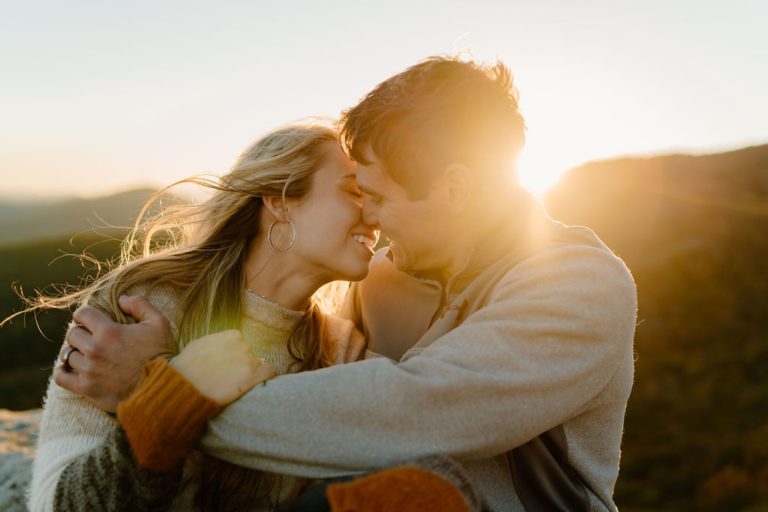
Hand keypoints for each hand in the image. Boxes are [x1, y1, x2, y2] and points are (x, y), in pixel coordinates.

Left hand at [54, 295, 175, 411]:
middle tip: (91, 337)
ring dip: (75, 352)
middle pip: (72, 334)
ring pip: (67, 355)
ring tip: (84, 353)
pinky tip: (69, 368)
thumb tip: (121, 299)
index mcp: (109, 332)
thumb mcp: (159, 323)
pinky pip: (61, 378)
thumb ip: (140, 305)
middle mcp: (95, 350)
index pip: (83, 314)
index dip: (86, 314)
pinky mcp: (87, 389)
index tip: (90, 319)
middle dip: (81, 333)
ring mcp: (89, 370)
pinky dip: (62, 371)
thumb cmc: (161, 354)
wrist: (162, 388)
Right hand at [171, 330, 276, 405]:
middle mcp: (243, 345)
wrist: (183, 387)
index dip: (235, 356)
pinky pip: (270, 373)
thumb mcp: (198, 345)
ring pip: (258, 366)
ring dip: (249, 374)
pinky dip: (267, 377)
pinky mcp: (252, 377)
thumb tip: (221, 345)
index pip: (241, 344)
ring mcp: (248, 360)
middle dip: (242, 365)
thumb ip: (215, 341)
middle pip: (250, 355)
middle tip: (229, 378)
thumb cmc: (186, 367)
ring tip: (234, 385)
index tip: (227, 365)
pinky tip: (259, 383)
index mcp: (232, 335)